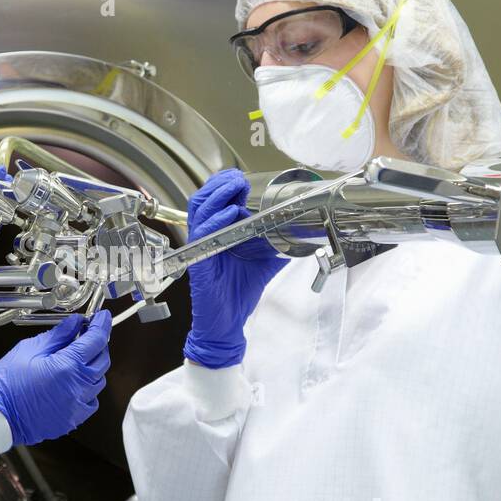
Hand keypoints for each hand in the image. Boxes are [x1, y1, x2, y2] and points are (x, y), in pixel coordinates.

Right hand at [0, 310, 111, 446]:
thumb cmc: (7, 384)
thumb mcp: (30, 349)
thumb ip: (58, 336)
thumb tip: (75, 323)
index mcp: (67, 367)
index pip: (96, 340)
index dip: (101, 325)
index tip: (102, 317)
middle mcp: (77, 388)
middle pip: (103, 360)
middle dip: (98, 345)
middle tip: (86, 335)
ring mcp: (76, 406)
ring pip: (98, 381)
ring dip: (92, 367)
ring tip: (75, 359)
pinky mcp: (72, 419)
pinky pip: (91, 400)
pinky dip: (87, 389)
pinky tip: (73, 383)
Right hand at [182, 168, 287, 368]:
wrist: (229, 321)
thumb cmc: (240, 292)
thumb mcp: (266, 261)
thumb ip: (278, 243)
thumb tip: (301, 230)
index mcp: (218, 232)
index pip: (215, 200)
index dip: (226, 185)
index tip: (244, 179)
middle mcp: (206, 236)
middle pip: (203, 198)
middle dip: (221, 183)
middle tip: (239, 178)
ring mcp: (201, 246)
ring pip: (199, 209)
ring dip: (217, 194)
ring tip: (235, 187)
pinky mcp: (199, 260)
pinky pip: (202, 233)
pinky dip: (215, 220)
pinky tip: (230, 213)